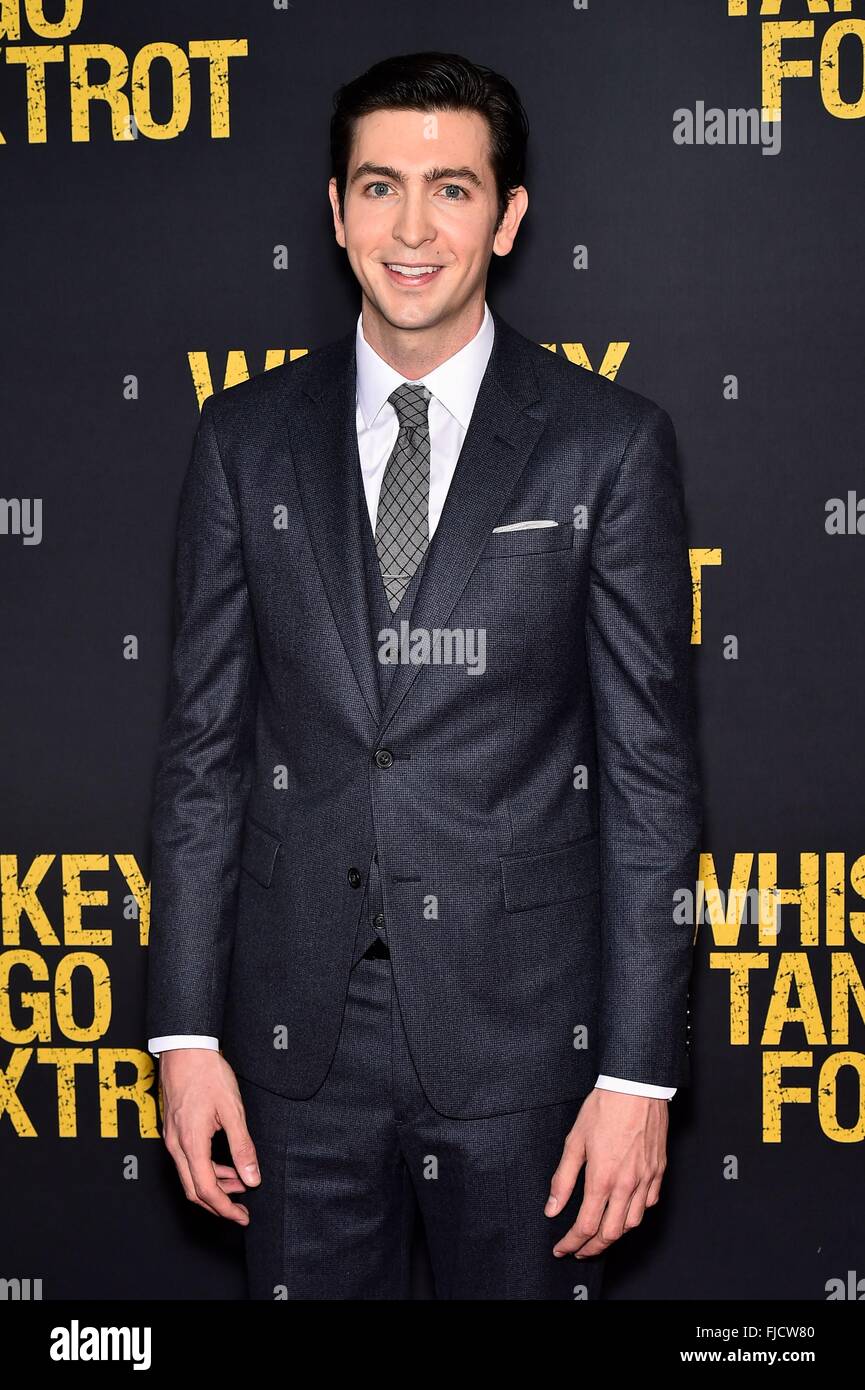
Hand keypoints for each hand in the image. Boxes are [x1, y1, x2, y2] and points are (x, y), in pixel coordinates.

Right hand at [158, 1049, 260, 1224]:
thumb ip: (242, 1147)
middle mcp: (177, 1145)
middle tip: (241, 1210)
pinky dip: (206, 1170)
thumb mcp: (233, 1110)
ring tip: (240, 1184)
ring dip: (214, 1186)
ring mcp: (172, 1138)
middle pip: (194, 1190)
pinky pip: (187, 1162)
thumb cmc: (208, 1074)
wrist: (185, 1049)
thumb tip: (252, 1177)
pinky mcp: (174, 1131)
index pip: (207, 1189)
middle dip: (219, 1204)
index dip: (225, 1208)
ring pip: (189, 1177)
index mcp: (191, 1143)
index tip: (242, 1217)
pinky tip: (225, 1165)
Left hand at [545, 1088, 667, 1256]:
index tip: (562, 1249)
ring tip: (600, 1235)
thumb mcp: (574, 1141)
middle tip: (579, 1250)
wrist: (635, 1086)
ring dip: (614, 1235)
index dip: (572, 1243)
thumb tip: (552, 1208)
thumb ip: (562, 1179)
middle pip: (611, 1233)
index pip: (586, 1226)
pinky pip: (649, 1203)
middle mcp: (627, 1184)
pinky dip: (636, 1214)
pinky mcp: (658, 1171)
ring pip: (632, 1223)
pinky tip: (625, 1211)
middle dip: (592, 1248)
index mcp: (603, 1178)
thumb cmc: (604, 1108)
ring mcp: (646, 1179)